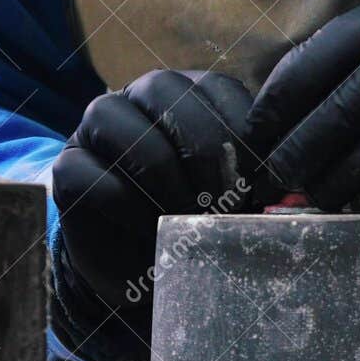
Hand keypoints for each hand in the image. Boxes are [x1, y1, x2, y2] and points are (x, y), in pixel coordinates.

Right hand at [52, 70, 256, 360]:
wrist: (145, 270)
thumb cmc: (200, 226)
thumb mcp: (237, 200)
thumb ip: (258, 182)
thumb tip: (292, 194)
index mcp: (192, 94)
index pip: (218, 90)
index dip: (242, 138)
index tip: (262, 190)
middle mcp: (141, 98)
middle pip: (168, 94)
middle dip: (202, 153)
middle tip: (224, 207)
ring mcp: (97, 128)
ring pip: (121, 123)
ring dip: (163, 178)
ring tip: (188, 221)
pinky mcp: (67, 168)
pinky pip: (93, 175)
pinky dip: (129, 209)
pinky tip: (152, 234)